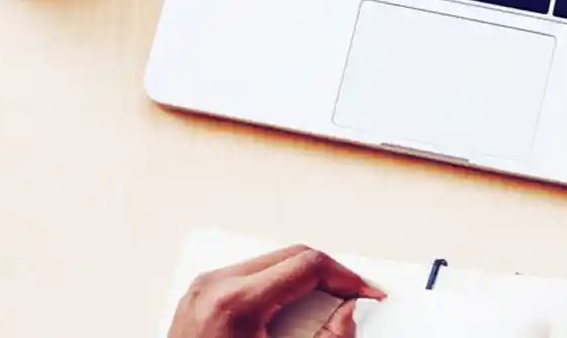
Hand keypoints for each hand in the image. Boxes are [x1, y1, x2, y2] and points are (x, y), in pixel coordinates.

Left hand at [168, 245, 385, 337]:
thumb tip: (347, 311)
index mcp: (236, 302)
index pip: (307, 265)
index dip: (346, 277)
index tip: (366, 292)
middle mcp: (215, 285)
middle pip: (292, 256)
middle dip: (328, 275)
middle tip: (352, 298)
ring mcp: (204, 286)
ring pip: (272, 262)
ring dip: (303, 280)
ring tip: (323, 308)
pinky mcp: (201, 294)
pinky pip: (250, 275)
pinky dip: (277, 288)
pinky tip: (291, 311)